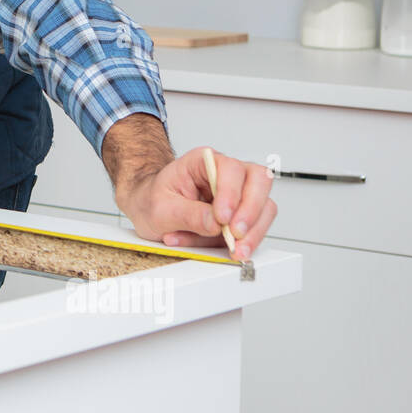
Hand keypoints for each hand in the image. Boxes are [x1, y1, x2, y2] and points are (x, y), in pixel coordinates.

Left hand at [116, 146, 277, 259]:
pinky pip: (256, 226)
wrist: (147, 210)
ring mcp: (238, 194)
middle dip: (251, 211)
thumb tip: (214, 223)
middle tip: (236, 235)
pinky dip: (246, 241)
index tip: (222, 217)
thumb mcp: (160, 209)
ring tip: (236, 250)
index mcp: (203, 162)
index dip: (231, 193)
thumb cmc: (152, 200)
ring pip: (265, 206)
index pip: (230, 169)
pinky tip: (230, 250)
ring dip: (253, 231)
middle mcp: (226, 174)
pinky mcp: (242, 215)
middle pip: (259, 181)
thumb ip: (188, 214)